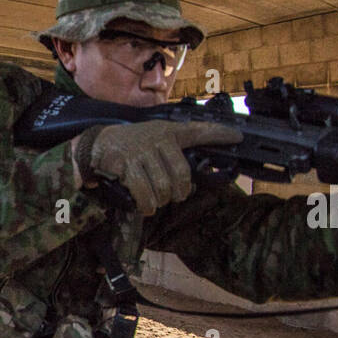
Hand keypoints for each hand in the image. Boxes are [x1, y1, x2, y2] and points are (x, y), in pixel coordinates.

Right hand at [77, 120, 242, 214]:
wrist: (99, 144)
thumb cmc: (132, 145)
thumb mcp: (155, 139)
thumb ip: (176, 151)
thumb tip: (198, 175)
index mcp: (169, 132)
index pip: (199, 131)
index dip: (219, 134)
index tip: (238, 137)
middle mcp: (159, 139)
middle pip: (181, 175)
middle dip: (179, 192)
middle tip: (173, 196)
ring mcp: (143, 151)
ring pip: (163, 187)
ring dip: (160, 201)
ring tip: (155, 201)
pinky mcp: (128, 165)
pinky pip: (144, 193)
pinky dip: (147, 205)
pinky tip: (146, 206)